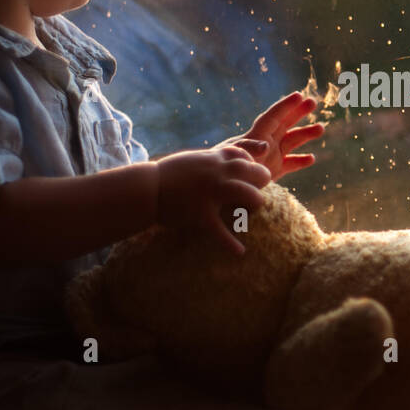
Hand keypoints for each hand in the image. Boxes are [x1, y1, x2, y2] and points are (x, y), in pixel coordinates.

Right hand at [154, 146, 271, 254]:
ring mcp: (210, 193)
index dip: (253, 166)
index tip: (253, 176)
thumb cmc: (168, 175)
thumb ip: (212, 161)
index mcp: (213, 159)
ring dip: (255, 201)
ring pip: (246, 193)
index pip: (245, 156)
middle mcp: (216, 173)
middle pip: (253, 171)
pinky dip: (230, 244)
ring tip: (254, 210)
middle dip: (262, 180)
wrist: (147, 188)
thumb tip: (226, 163)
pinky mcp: (201, 214)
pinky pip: (220, 230)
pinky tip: (239, 252)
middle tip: (259, 193)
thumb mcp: (193, 160)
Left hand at [220, 92, 324, 180]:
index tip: (299, 95)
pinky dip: (300, 161)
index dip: (285, 106)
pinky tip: (312, 158)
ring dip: (305, 135)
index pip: (273, 117)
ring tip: (320, 128)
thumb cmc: (221, 169)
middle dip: (298, 113)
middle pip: (284, 124)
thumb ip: (249, 149)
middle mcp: (265, 143)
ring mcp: (271, 157)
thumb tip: (266, 146)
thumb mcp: (234, 157)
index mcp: (256, 136)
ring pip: (291, 142)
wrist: (216, 188)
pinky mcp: (273, 172)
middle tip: (313, 102)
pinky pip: (290, 164)